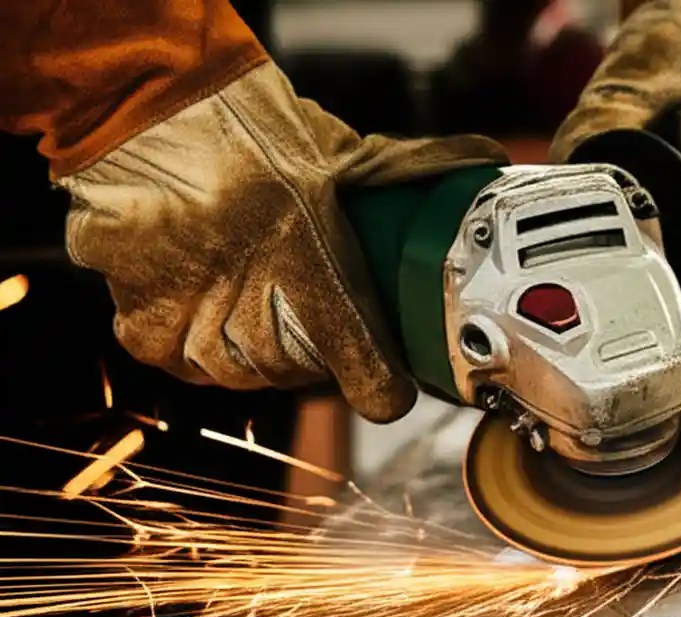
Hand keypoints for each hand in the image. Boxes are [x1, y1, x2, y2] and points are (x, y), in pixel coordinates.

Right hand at [58, 61, 507, 421]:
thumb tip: (482, 157)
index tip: (392, 385)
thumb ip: (412, 167)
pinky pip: (184, 362)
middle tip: (307, 303)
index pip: (370, 379)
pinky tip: (204, 296)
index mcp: (320, 276)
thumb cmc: (246, 128)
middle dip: (315, 348)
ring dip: (255, 346)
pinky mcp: (149, 333)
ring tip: (253, 292)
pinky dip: (194, 338)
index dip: (384, 385)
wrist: (144, 113)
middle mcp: (260, 315)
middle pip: (304, 375)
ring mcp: (201, 330)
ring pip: (246, 375)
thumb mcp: (342, 151)